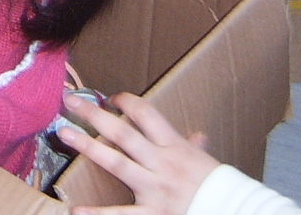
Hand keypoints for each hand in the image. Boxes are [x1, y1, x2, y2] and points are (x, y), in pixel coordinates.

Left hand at [59, 93, 217, 214]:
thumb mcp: (207, 163)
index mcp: (175, 147)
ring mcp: (155, 189)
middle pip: (123, 132)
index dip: (126, 102)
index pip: (146, 114)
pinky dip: (96, 214)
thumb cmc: (218, 189)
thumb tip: (198, 136)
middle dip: (94, 115)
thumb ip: (194, 148)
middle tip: (69, 102)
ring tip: (65, 134)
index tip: (110, 98)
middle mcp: (162, 163)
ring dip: (87, 146)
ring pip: (116, 162)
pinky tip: (74, 210)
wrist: (235, 212)